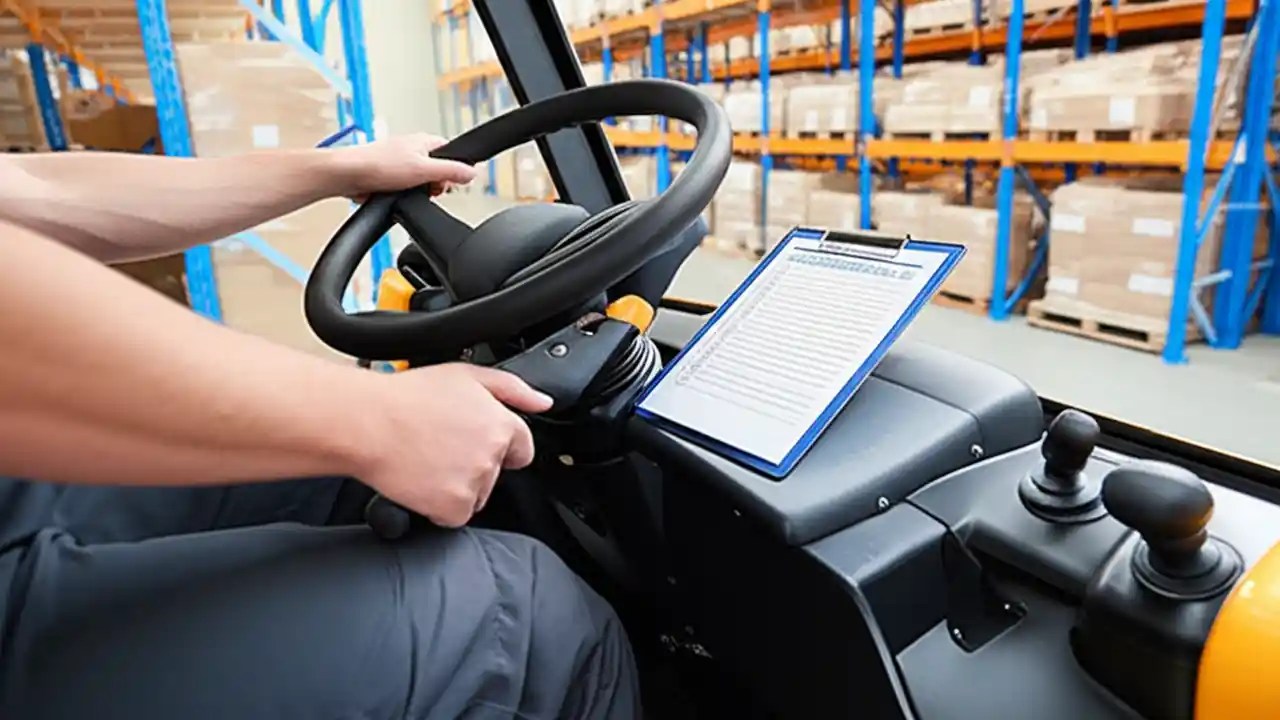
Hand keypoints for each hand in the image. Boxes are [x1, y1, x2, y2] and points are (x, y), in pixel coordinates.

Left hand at [333, 133, 477, 199]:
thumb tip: (472, 173)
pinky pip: (407, 189)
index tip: (449, 182)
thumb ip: (451, 171)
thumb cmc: (379, 165)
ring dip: (419, 191)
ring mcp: (401, 163)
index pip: (452, 153)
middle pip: (439, 170)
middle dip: (436, 184)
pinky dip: (405, 195)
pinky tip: (398, 196)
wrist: (349, 175)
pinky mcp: (390, 177)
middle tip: (428, 189)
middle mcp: (413, 150)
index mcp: (424, 141)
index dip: (454, 170)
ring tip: (408, 192)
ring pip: (423, 182)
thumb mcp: (424, 170)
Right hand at [357, 363, 552, 527]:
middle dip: (473, 465)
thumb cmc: (406, 397)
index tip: (475, 444)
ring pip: (476, 495)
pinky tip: (421, 482)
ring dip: (456, 487)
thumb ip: (512, 389)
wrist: (366, 423)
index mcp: (500, 423)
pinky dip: (439, 508)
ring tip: (426, 462)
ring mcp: (474, 481)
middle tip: (440, 448)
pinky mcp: (453, 506)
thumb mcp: (465, 376)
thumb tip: (543, 403)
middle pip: (495, 473)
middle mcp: (492, 453)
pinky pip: (455, 516)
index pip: (522, 448)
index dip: (500, 448)